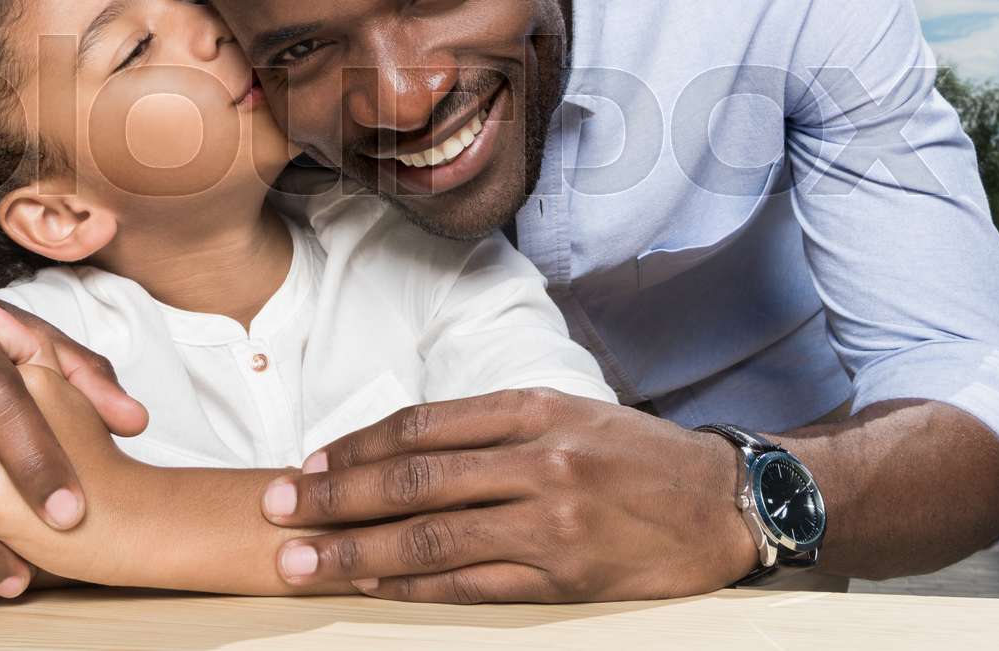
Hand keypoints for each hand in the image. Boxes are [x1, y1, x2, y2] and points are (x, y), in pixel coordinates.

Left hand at [258, 388, 756, 602]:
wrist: (721, 502)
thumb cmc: (632, 454)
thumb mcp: (564, 411)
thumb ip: (488, 426)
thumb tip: (399, 448)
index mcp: (532, 410)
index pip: (421, 426)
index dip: (354, 447)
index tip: (306, 466)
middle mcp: (537, 461)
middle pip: (413, 481)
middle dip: (334, 499)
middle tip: (277, 511)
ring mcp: (550, 523)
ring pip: (432, 538)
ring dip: (356, 551)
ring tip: (301, 561)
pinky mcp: (564, 577)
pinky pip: (470, 586)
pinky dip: (412, 588)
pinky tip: (371, 587)